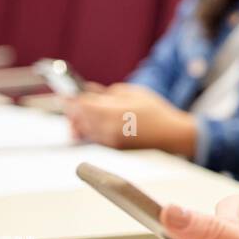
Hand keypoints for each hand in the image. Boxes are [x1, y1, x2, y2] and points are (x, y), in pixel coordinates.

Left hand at [65, 83, 196, 155]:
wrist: (171, 134)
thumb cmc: (156, 112)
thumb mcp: (133, 93)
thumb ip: (109, 92)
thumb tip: (90, 91)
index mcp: (112, 113)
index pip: (81, 105)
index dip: (72, 98)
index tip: (68, 93)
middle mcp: (107, 129)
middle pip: (78, 118)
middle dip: (73, 109)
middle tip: (71, 102)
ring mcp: (109, 141)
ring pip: (83, 130)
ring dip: (78, 120)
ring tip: (79, 114)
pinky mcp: (113, 148)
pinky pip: (92, 137)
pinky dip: (88, 129)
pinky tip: (92, 123)